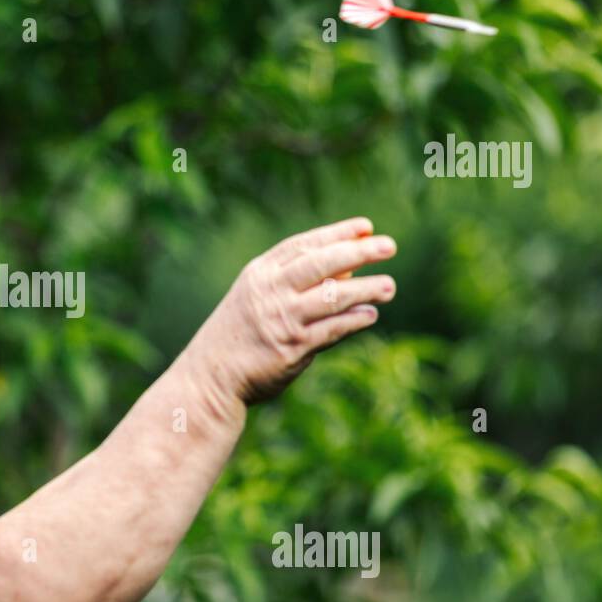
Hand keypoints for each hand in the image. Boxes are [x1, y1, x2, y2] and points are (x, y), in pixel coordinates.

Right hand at [194, 216, 396, 406]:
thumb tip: (348, 269)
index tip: (366, 226)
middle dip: (358, 252)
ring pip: (332, 297)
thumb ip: (296, 281)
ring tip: (388, 286)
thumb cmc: (241, 332)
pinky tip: (370, 314)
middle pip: (321, 264)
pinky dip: (353, 320)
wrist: (211, 375)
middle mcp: (271, 292)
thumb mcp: (257, 296)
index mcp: (260, 273)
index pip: (304, 245)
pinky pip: (332, 329)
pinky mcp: (292, 348)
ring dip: (365, 289)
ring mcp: (282, 319)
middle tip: (389, 246)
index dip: (337, 233)